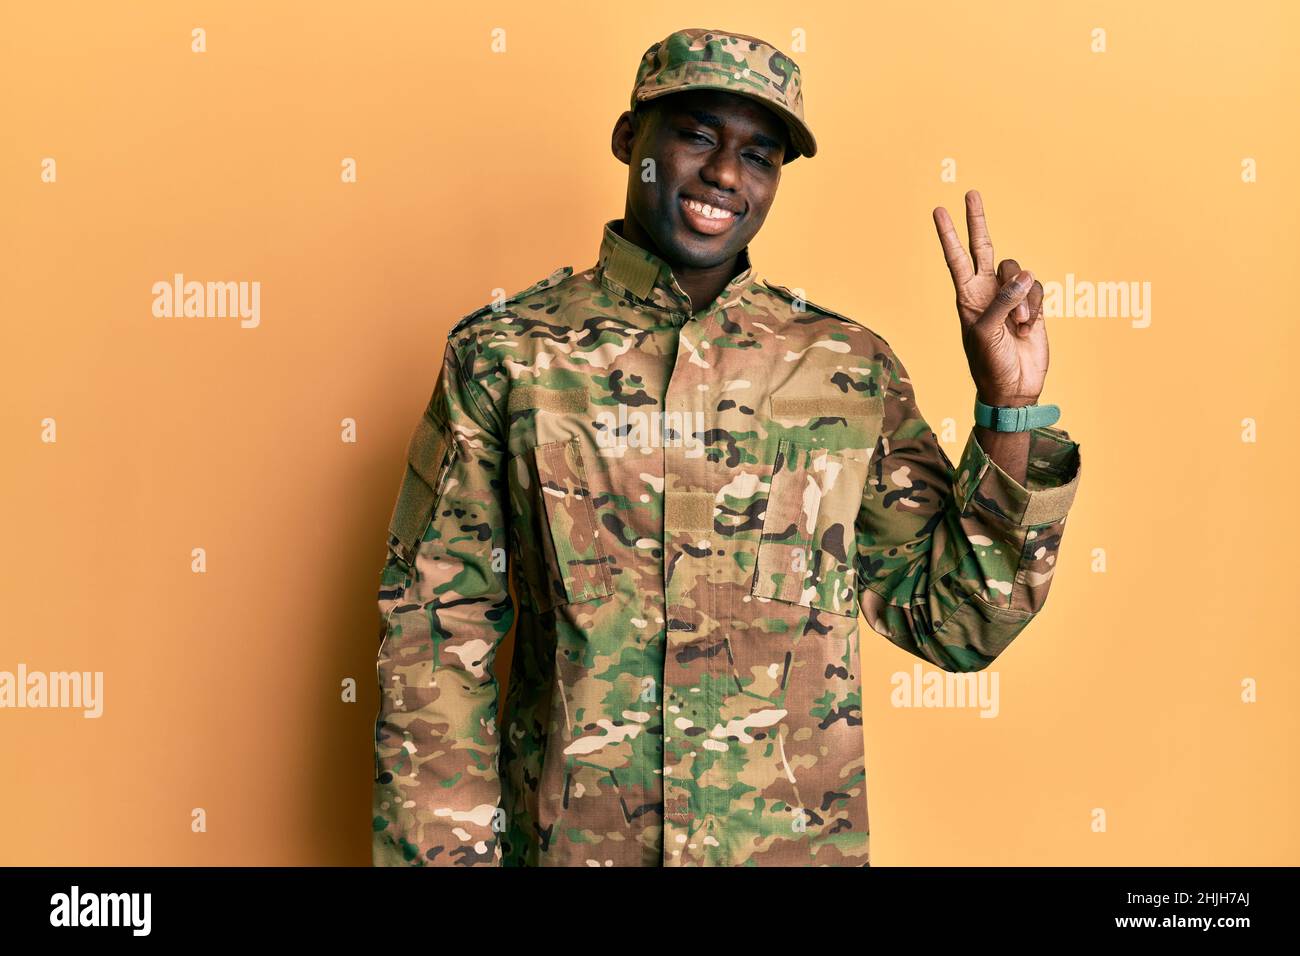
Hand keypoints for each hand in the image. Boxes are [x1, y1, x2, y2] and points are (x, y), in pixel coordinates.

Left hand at [932, 190, 1047, 405]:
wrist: (1013, 386)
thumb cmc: (989, 363)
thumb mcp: (986, 332)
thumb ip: (1002, 300)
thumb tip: (1023, 275)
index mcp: (967, 296)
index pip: (956, 258)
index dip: (949, 235)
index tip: (938, 211)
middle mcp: (986, 291)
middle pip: (983, 247)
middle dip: (977, 221)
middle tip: (970, 193)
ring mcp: (1010, 296)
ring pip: (1020, 273)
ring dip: (1023, 298)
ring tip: (1019, 325)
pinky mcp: (1033, 304)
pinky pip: (1038, 289)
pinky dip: (1036, 307)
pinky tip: (1029, 328)